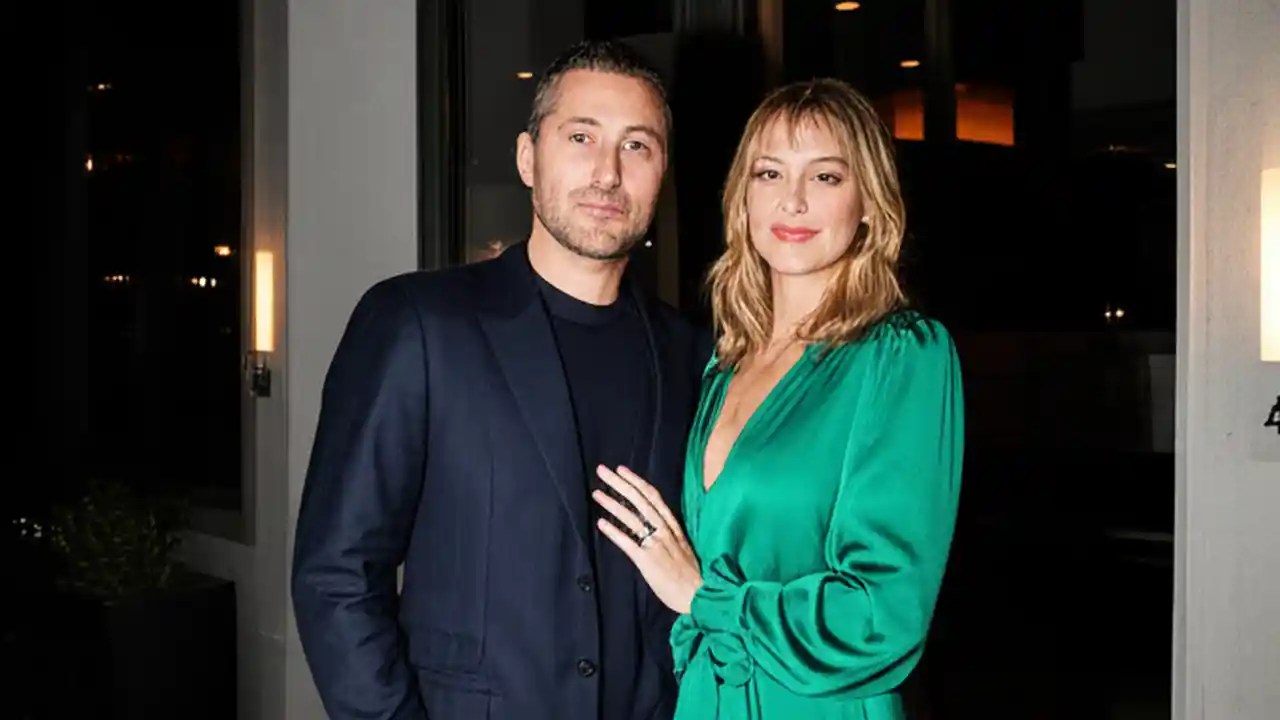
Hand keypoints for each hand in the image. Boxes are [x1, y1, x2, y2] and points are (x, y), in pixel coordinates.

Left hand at [592, 465, 701, 614]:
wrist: (701, 596)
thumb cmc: (693, 576)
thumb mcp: (683, 548)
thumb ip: (669, 535)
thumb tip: (653, 526)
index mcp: (674, 527)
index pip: (653, 497)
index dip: (636, 481)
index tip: (622, 470)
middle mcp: (665, 531)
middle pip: (640, 501)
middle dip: (620, 484)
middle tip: (602, 471)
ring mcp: (656, 545)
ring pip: (632, 517)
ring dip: (612, 503)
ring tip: (597, 493)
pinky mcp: (648, 560)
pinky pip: (628, 543)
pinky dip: (614, 531)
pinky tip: (601, 523)